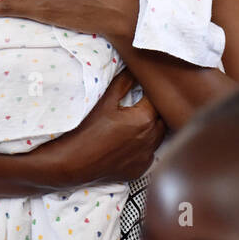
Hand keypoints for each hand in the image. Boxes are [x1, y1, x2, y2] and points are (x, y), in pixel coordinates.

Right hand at [37, 73, 164, 186]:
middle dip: (155, 109)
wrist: (75, 163)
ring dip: (152, 127)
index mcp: (145, 118)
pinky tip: (130, 142)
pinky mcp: (141, 168)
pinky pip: (150, 153)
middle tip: (140, 103)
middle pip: (162, 117)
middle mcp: (151, 138)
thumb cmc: (88, 131)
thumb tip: (135, 70)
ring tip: (135, 121)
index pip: (158, 98)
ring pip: (159, 136)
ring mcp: (147, 156)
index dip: (151, 91)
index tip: (142, 88)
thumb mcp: (105, 101)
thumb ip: (124, 82)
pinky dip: (145, 146)